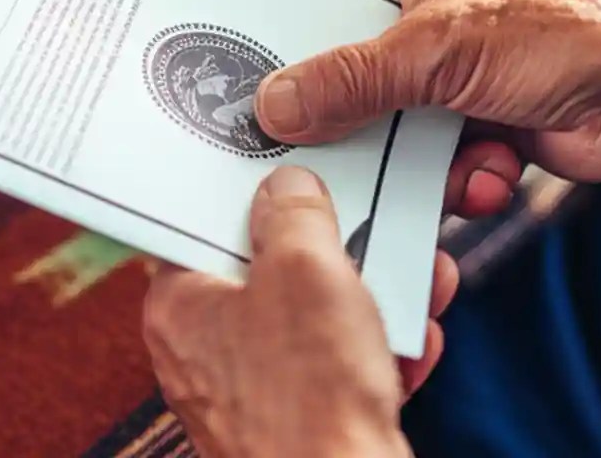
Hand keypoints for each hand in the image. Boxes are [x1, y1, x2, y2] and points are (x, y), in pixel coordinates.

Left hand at [143, 166, 460, 457]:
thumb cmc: (308, 398)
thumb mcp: (305, 269)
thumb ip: (294, 211)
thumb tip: (288, 185)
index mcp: (180, 306)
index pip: (203, 227)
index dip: (254, 198)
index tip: (296, 179)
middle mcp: (206, 350)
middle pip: (270, 270)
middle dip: (338, 250)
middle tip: (372, 231)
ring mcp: (252, 391)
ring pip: (314, 319)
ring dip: (373, 297)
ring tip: (419, 279)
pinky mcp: (298, 422)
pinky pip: (338, 368)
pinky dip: (378, 352)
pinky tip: (416, 342)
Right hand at [256, 0, 600, 184]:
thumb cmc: (563, 36)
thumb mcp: (438, 50)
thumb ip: (350, 79)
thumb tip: (273, 105)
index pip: (334, 8)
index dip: (303, 52)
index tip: (266, 94)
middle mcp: (436, 22)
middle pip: (358, 80)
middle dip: (364, 124)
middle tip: (335, 152)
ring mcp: (460, 79)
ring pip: (397, 134)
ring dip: (427, 161)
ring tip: (461, 158)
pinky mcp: (485, 129)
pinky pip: (439, 168)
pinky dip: (465, 179)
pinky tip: (493, 171)